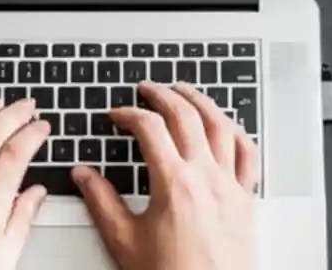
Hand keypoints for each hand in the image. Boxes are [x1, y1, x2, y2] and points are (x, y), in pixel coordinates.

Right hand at [73, 82, 258, 269]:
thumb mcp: (124, 242)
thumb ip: (101, 202)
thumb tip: (83, 175)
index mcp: (174, 183)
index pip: (149, 128)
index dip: (128, 114)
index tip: (116, 115)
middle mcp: (206, 177)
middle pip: (186, 115)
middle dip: (163, 95)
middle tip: (146, 89)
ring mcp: (230, 185)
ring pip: (220, 125)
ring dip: (200, 101)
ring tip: (184, 90)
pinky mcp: (245, 198)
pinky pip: (247, 154)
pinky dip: (236, 131)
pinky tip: (226, 125)